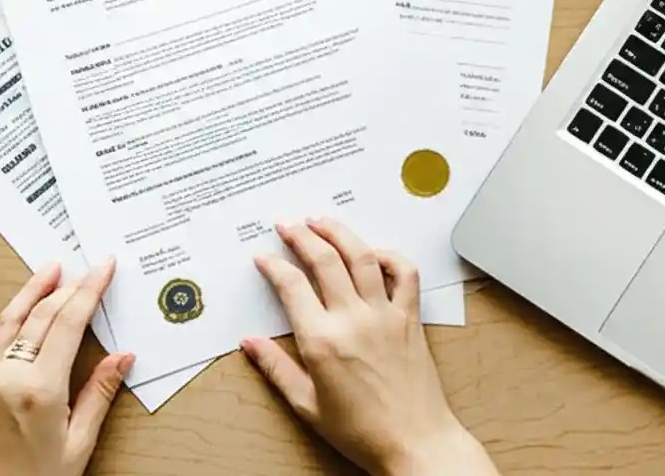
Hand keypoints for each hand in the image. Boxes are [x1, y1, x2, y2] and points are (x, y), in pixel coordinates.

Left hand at [0, 259, 132, 475]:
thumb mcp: (78, 443)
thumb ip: (99, 394)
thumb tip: (122, 358)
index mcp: (38, 389)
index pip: (68, 324)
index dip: (89, 291)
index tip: (103, 268)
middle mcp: (8, 377)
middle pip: (41, 316)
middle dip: (68, 286)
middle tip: (88, 266)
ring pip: (12, 321)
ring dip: (34, 291)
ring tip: (51, 269)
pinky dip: (16, 315)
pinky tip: (26, 308)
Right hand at [242, 218, 497, 475]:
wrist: (414, 442)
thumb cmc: (362, 431)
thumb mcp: (307, 405)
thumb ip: (276, 368)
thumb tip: (250, 344)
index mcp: (322, 341)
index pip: (291, 287)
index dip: (274, 266)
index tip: (264, 258)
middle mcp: (353, 320)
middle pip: (324, 260)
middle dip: (301, 236)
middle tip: (287, 225)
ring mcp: (385, 314)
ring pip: (361, 256)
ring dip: (339, 233)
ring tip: (322, 222)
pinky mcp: (411, 317)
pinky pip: (404, 273)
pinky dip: (390, 255)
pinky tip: (373, 252)